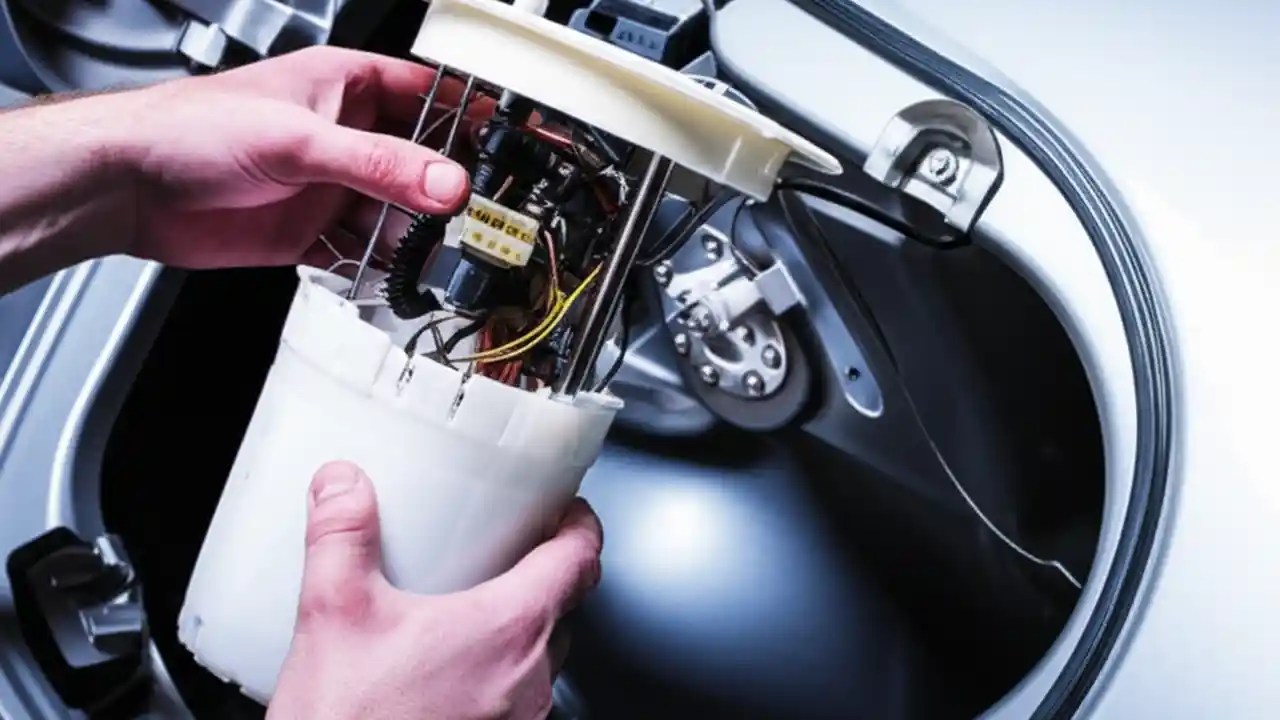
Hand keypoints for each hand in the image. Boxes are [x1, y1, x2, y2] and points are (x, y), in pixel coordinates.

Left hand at [117, 46, 491, 270]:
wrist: (128, 188)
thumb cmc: (191, 130)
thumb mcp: (299, 140)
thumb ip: (378, 166)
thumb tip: (446, 184)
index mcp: (346, 87)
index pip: (429, 94)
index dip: (473, 114)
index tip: (514, 141)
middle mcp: (344, 136)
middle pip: (420, 163)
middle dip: (451, 189)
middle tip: (487, 215)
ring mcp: (328, 187)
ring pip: (395, 215)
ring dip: (417, 237)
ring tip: (446, 255)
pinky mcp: (308, 233)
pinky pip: (360, 254)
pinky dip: (377, 270)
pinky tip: (393, 278)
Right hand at [267, 462, 602, 719]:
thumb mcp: (334, 614)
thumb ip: (341, 536)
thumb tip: (342, 487)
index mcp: (509, 629)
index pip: (580, 559)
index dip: (581, 526)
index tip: (569, 509)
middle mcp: (529, 677)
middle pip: (564, 608)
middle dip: (541, 576)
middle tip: (509, 552)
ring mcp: (521, 718)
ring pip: (543, 658)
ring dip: (519, 631)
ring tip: (471, 612)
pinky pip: (519, 698)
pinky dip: (499, 676)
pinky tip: (451, 673)